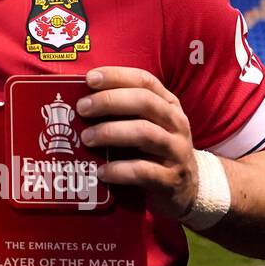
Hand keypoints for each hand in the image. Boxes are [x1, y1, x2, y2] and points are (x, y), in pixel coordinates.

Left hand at [75, 67, 199, 219]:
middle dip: (109, 101)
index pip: (144, 81)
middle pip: (144, 102)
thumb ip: (122, 112)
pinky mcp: (172, 179)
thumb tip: (77, 101)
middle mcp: (176, 123)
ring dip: (110, 133)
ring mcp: (177, 151)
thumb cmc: (153, 151)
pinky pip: (144, 171)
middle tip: (82, 108)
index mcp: (167, 104)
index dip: (117, 76)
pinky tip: (101, 172)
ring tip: (86, 138)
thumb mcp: (145, 125)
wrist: (187, 190)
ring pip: (145, 133)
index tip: (89, 78)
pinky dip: (120, 170)